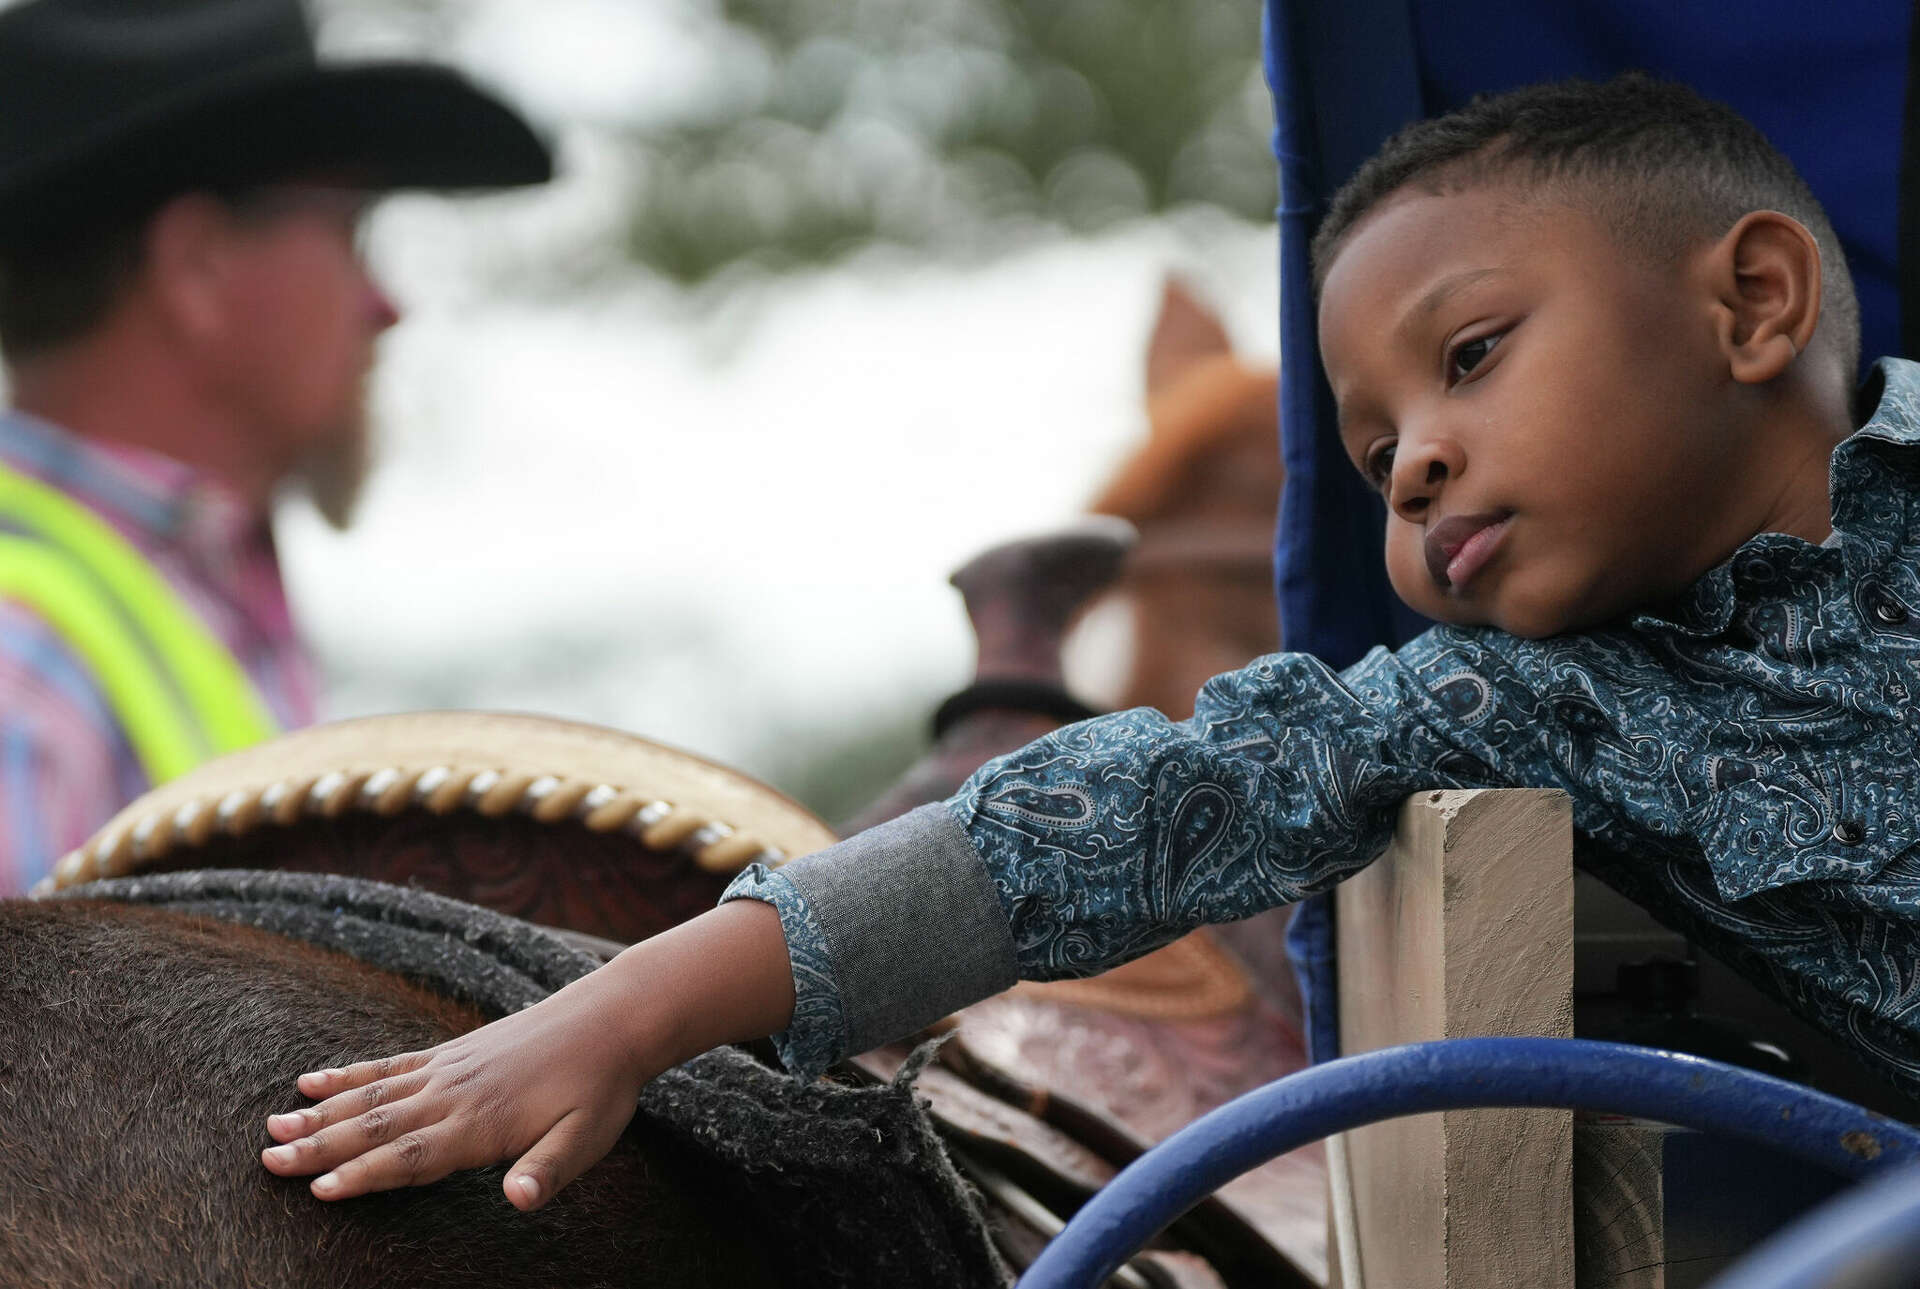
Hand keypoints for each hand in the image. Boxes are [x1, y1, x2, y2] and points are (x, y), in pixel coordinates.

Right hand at [260, 898, 792, 1209]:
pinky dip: (350, 1074)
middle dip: (321, 1147)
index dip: (364, 1176)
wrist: (612, 1019)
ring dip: (322, 1113)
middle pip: (377, 1126)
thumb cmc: (601, 1089)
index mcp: (481, 1125)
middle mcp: (454, 1095)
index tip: (317, 1190)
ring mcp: (448, 1070)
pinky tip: (313, 1079)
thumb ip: (547, 1173)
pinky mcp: (451, 1053)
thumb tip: (517, 1202)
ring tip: (273, 1128)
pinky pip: (390, 1065)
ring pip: (373, 1095)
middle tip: (267, 1163)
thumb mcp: (587, 1139)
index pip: (411, 1158)